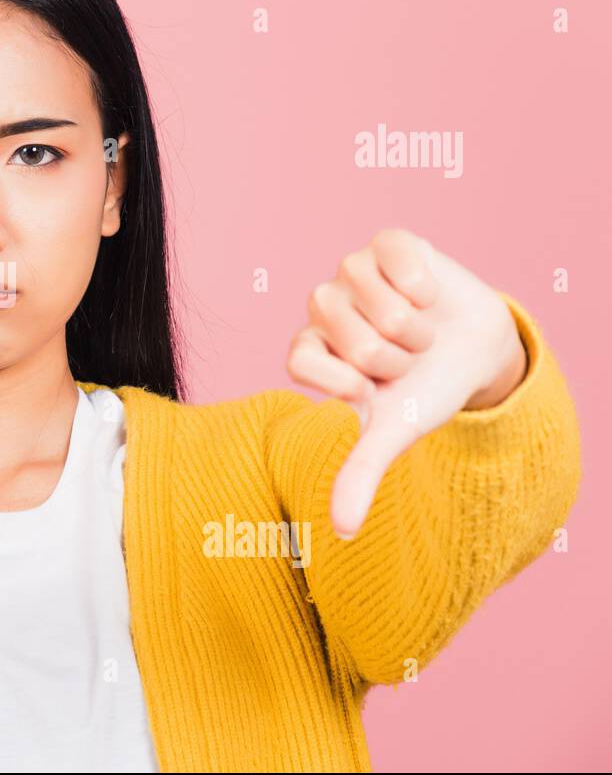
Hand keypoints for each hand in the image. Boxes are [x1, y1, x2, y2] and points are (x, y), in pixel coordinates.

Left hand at [285, 228, 527, 538]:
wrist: (473, 350)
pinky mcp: (386, 243)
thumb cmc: (422, 389)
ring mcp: (351, 270)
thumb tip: (341, 531)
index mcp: (308, 349)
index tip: (373, 391)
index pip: (300, 362)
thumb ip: (360, 473)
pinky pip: (395, 255)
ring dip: (413, 327)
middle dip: (393, 358)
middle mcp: (321, 307)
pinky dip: (423, 282)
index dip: (349, 382)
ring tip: (418, 332)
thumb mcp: (392, 431)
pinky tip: (428, 293)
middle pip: (350, 336)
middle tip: (404, 360)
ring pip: (377, 302)